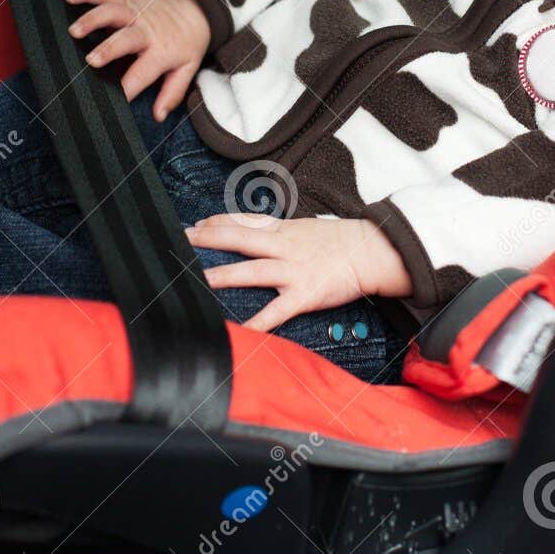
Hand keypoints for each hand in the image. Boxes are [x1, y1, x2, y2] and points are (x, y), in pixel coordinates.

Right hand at [64, 0, 211, 117]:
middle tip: (91, 60)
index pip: (143, 73)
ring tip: (73, 31)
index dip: (128, 87)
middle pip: (127, 38)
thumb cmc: (186, 43)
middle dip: (109, 48)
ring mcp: (136, 14)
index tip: (113, 101)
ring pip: (113, 12)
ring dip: (93, 19)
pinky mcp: (127, 1)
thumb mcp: (187, 69)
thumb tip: (158, 116)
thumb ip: (172, 93)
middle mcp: (147, 31)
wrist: (194, 8)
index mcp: (162, 51)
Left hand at [188, 214, 412, 331]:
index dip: (219, 222)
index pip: (245, 221)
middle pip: (240, 239)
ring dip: (223, 275)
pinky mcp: (305, 293)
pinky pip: (277, 310)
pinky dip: (259, 322)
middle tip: (182, 239)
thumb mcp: (309, 228)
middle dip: (209, 238)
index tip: (197, 223)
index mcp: (285, 230)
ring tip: (199, 280)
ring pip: (252, 271)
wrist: (372, 251)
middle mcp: (284, 246)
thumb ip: (283, 232)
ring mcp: (293, 270)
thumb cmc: (343, 241)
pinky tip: (241, 331)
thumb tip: (260, 234)